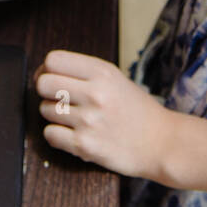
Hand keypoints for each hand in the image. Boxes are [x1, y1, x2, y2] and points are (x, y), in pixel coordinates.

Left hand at [33, 49, 174, 179]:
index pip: (53, 60)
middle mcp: (94, 93)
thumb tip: (46, 72)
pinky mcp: (85, 145)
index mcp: (102, 72)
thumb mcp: (117, 79)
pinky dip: (56, 136)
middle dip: (46, 92)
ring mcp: (88, 120)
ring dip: (54, 115)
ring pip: (44, 110)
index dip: (46, 69)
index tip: (51, 78)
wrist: (163, 143)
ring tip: (73, 119)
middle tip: (58, 100)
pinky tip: (72, 135)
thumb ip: (85, 73)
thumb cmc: (139, 112)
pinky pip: (50, 135)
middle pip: (43, 84)